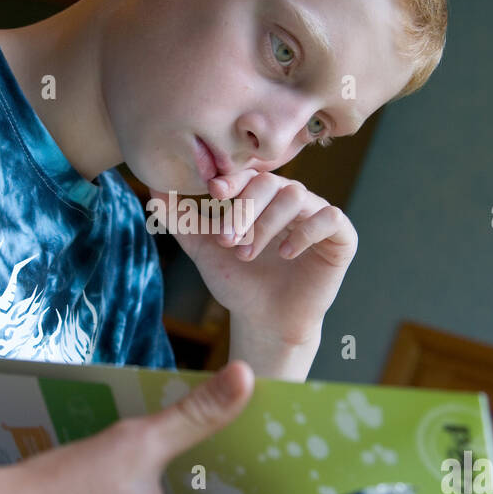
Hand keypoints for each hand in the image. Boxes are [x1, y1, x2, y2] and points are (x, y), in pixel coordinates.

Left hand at [150, 170, 357, 347]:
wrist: (266, 320)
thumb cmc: (239, 281)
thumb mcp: (204, 250)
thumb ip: (182, 221)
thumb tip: (152, 191)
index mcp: (262, 195)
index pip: (248, 173)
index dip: (232, 179)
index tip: (213, 193)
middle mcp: (291, 199)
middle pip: (272, 182)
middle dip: (246, 209)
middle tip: (228, 240)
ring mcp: (318, 214)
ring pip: (296, 197)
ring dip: (268, 223)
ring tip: (248, 253)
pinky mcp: (340, 237)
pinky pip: (331, 218)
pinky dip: (307, 232)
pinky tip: (285, 254)